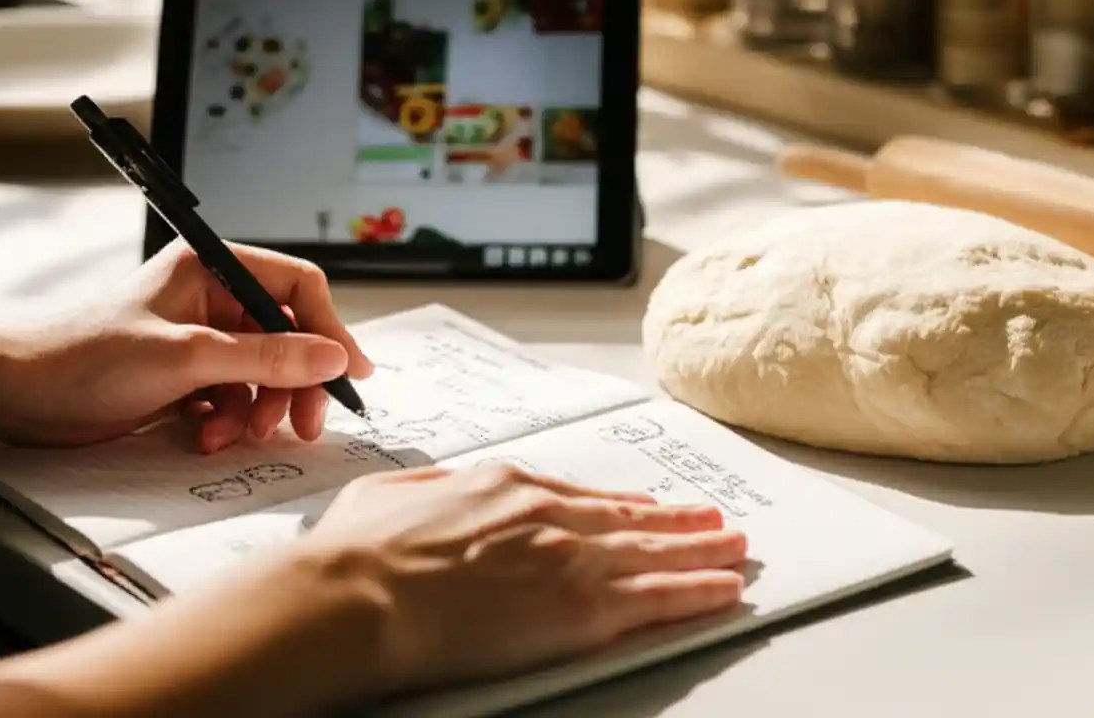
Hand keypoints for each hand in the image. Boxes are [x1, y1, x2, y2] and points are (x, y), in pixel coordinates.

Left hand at [0, 240, 371, 451]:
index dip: (331, 327)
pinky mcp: (186, 376)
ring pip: (265, 374)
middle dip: (296, 383)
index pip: (297, 286)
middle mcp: (212, 299)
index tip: (353, 372)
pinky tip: (205, 435)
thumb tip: (333, 357)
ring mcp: (200, 339)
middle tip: (303, 425)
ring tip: (240, 435)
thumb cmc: (85, 357)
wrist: (16, 395)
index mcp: (212, 268)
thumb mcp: (187, 357)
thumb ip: (267, 357)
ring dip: (260, 409)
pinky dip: (229, 420)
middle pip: (288, 336)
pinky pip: (235, 397)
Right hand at [304, 463, 747, 695]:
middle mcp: (548, 514)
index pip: (579, 496)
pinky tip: (723, 590)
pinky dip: (698, 591)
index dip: (618, 504)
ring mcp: (571, 558)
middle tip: (713, 519)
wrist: (361, 596)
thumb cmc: (359, 554)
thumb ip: (428, 491)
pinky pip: (660, 597)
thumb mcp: (388, 497)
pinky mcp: (585, 608)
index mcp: (503, 486)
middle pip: (629, 518)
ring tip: (734, 547)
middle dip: (676, 520)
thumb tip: (438, 492)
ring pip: (656, 551)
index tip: (642, 507)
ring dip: (702, 550)